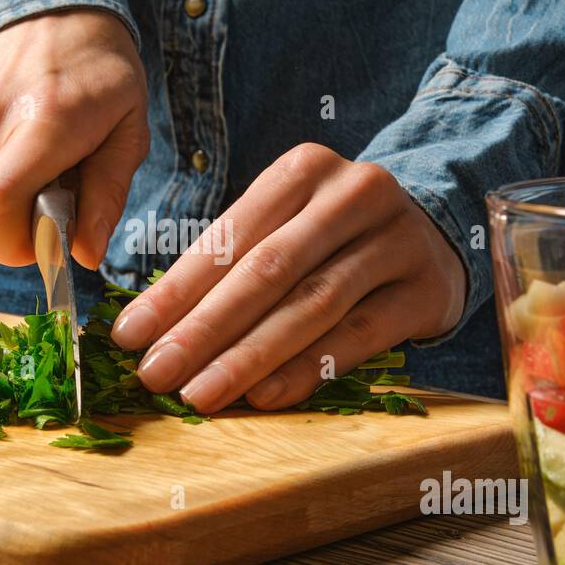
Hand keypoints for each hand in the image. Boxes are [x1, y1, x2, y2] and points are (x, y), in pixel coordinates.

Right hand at [0, 10, 148, 268]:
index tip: (58, 240)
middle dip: (20, 236)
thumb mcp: (128, 130)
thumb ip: (107, 195)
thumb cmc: (99, 71)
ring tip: (43, 163)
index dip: (24, 246)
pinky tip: (20, 148)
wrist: (48, 5)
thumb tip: (84, 254)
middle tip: (57, 204)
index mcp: (43, 122)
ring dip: (12, 206)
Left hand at [110, 143, 466, 411]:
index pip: (228, 236)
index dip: (175, 290)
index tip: (129, 336)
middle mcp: (354, 194)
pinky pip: (358, 335)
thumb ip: (228, 265)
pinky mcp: (425, 289)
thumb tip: (148, 331)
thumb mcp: (284, 228)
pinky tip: (264, 396)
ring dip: (248, 356)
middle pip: (266, 270)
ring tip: (200, 393)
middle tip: (156, 374)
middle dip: (204, 328)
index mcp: (304, 169)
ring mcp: (396, 240)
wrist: (434, 237)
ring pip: (311, 305)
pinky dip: (307, 368)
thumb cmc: (333, 239)